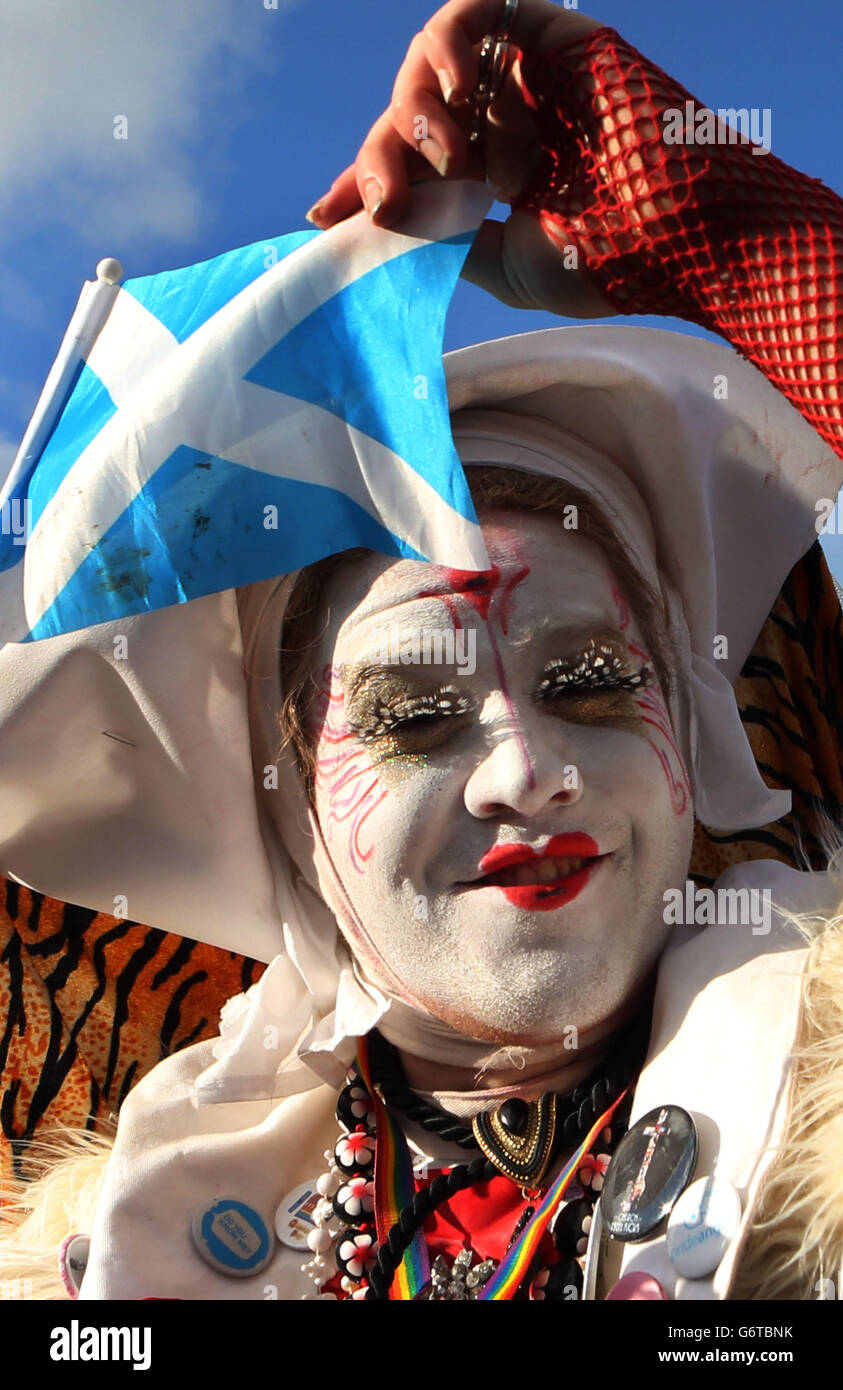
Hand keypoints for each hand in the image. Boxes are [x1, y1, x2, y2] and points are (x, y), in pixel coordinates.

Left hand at [306, 0, 616, 318]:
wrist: (681, 234)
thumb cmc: (606, 260)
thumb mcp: (503, 264)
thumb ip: (441, 238)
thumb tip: (374, 226)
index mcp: (491, 180)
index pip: (410, 169)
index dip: (363, 182)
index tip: (321, 216)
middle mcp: (502, 124)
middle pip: (409, 118)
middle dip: (383, 157)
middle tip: (389, 202)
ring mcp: (525, 79)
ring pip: (431, 64)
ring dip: (419, 107)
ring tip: (450, 154)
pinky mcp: (550, 35)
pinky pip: (478, 12)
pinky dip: (452, 42)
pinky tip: (460, 90)